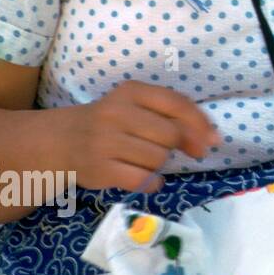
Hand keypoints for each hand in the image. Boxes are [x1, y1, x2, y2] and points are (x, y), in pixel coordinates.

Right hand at [59, 81, 221, 192]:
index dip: (200, 123)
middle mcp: (115, 113)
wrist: (61, 140)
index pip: (177, 104)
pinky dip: (151, 182)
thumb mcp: (138, 106)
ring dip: (158, 164)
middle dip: (174, 145)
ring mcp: (104, 142)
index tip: (212, 139)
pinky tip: (141, 177)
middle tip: (159, 147)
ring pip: (158, 159)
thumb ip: (175, 115)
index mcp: (130, 92)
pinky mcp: (99, 169)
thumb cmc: (112, 122)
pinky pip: (143, 180)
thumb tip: (211, 140)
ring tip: (139, 159)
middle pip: (171, 135)